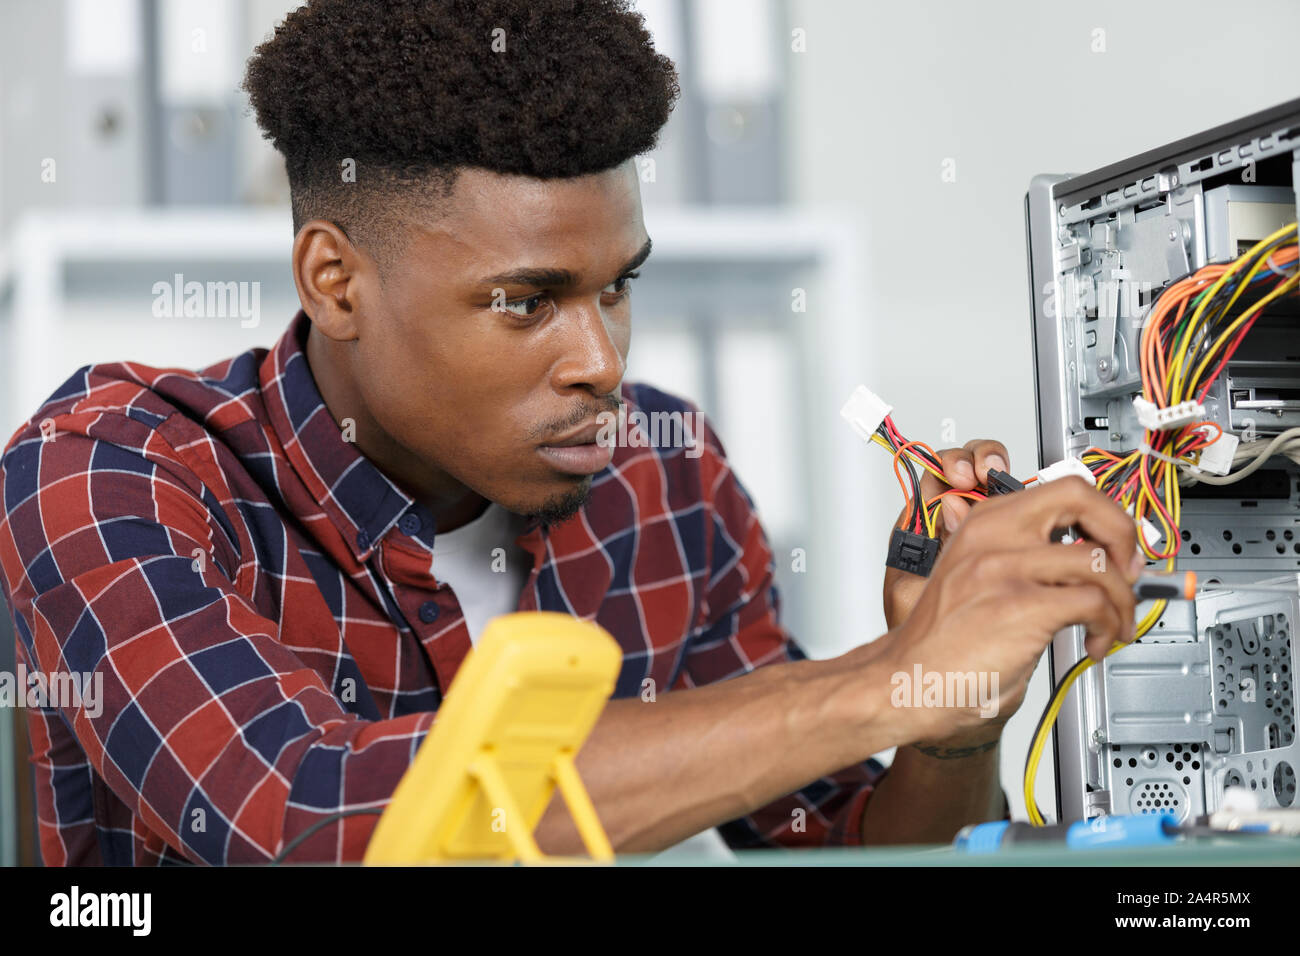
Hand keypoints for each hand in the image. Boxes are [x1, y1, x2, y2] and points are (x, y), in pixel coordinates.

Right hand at [879, 477, 1143, 746]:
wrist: (906, 682)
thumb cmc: (943, 643)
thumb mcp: (977, 579)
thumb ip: (1024, 559)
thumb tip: (1094, 557)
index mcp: (983, 522)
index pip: (1062, 488)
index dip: (1102, 515)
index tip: (1114, 547)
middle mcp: (992, 536)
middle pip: (1084, 499)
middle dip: (1124, 535)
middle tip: (1129, 571)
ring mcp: (1004, 567)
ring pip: (1100, 561)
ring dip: (1122, 601)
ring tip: (1112, 626)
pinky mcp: (1019, 606)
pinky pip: (1093, 602)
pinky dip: (1108, 627)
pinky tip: (1094, 643)